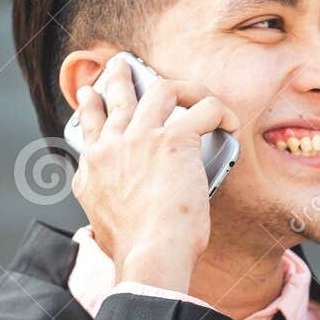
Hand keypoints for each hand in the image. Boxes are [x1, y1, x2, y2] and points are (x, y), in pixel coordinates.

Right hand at [70, 55, 239, 292]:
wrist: (149, 254)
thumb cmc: (134, 251)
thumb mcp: (103, 225)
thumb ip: (106, 207)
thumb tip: (110, 215)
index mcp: (93, 167)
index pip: (89, 125)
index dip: (91, 105)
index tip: (92, 95)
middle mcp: (112, 145)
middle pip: (116, 95)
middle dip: (120, 75)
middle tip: (123, 64)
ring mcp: (140, 138)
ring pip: (160, 89)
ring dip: (183, 87)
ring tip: (198, 93)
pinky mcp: (174, 139)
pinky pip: (203, 108)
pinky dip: (220, 110)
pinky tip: (230, 122)